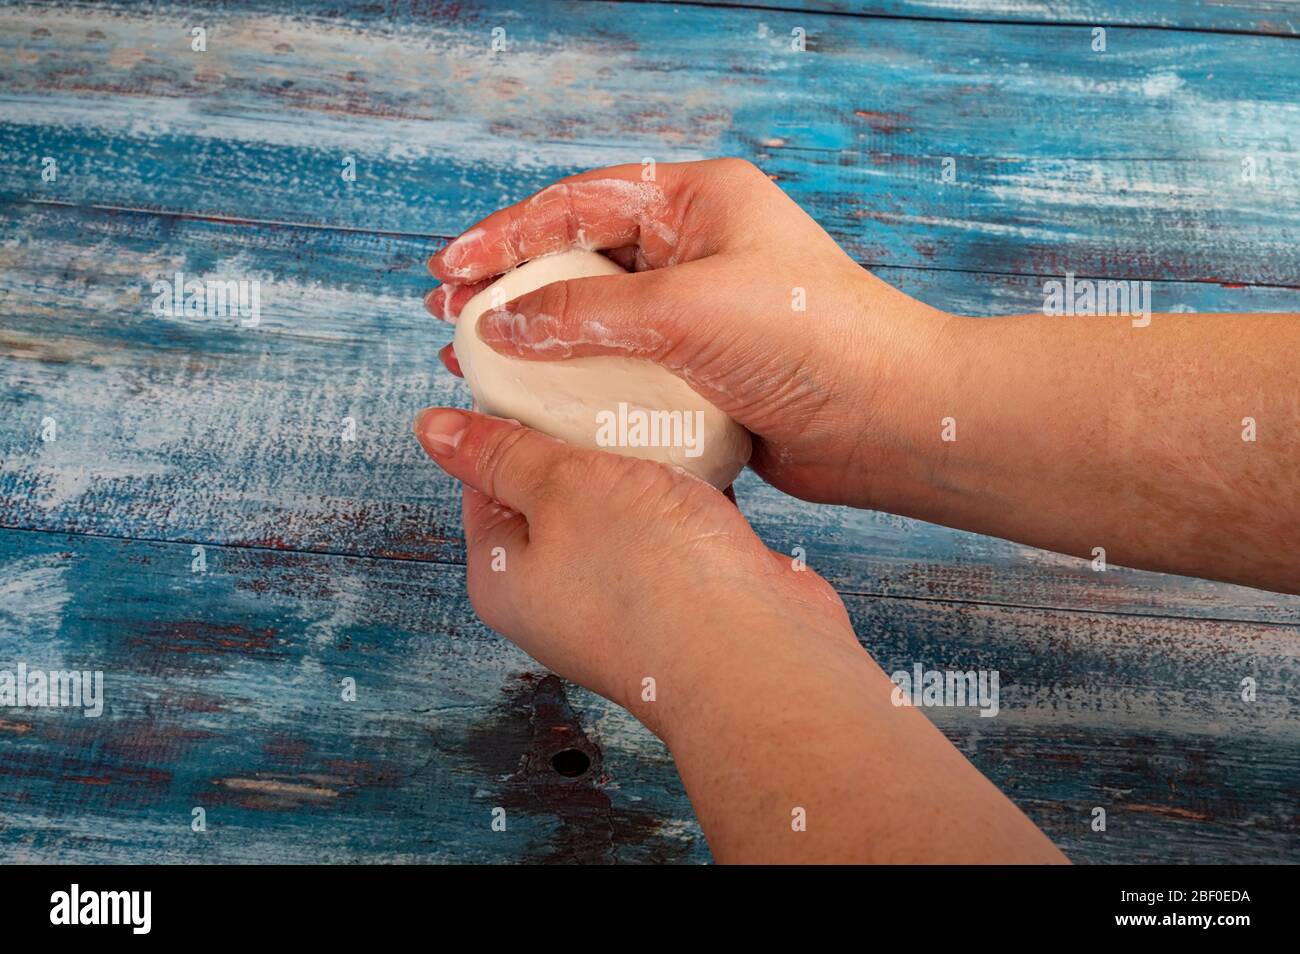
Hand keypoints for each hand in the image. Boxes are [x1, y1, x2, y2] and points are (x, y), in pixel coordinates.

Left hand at [412, 407, 1065, 862]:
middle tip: (604, 381)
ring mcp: (621, 597)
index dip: (508, 422)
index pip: (484, 482)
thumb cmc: (649, 576)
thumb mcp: (561, 488)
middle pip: (553, 493)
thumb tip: (431, 429)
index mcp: (503, 576)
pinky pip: (671, 526)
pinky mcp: (681, 593)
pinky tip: (705, 449)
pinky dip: (684, 491)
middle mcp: (555, 594)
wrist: (756, 653)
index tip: (540, 373)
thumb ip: (501, 453)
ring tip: (658, 406)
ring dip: (639, 462)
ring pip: (619, 507)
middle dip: (581, 437)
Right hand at [426, 158, 950, 509]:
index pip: (580, 205)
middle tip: (450, 313)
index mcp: (698, 201)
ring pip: (595, 318)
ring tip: (475, 359)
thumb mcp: (685, 309)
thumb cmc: (812, 339)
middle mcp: (696, 249)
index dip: (507, 234)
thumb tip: (504, 323)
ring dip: (536, 339)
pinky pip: (623, 368)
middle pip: (579, 258)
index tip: (451, 265)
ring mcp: (699, 312)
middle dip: (511, 287)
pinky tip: (535, 402)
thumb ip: (585, 311)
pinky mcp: (703, 370)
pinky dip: (578, 383)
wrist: (889, 421)